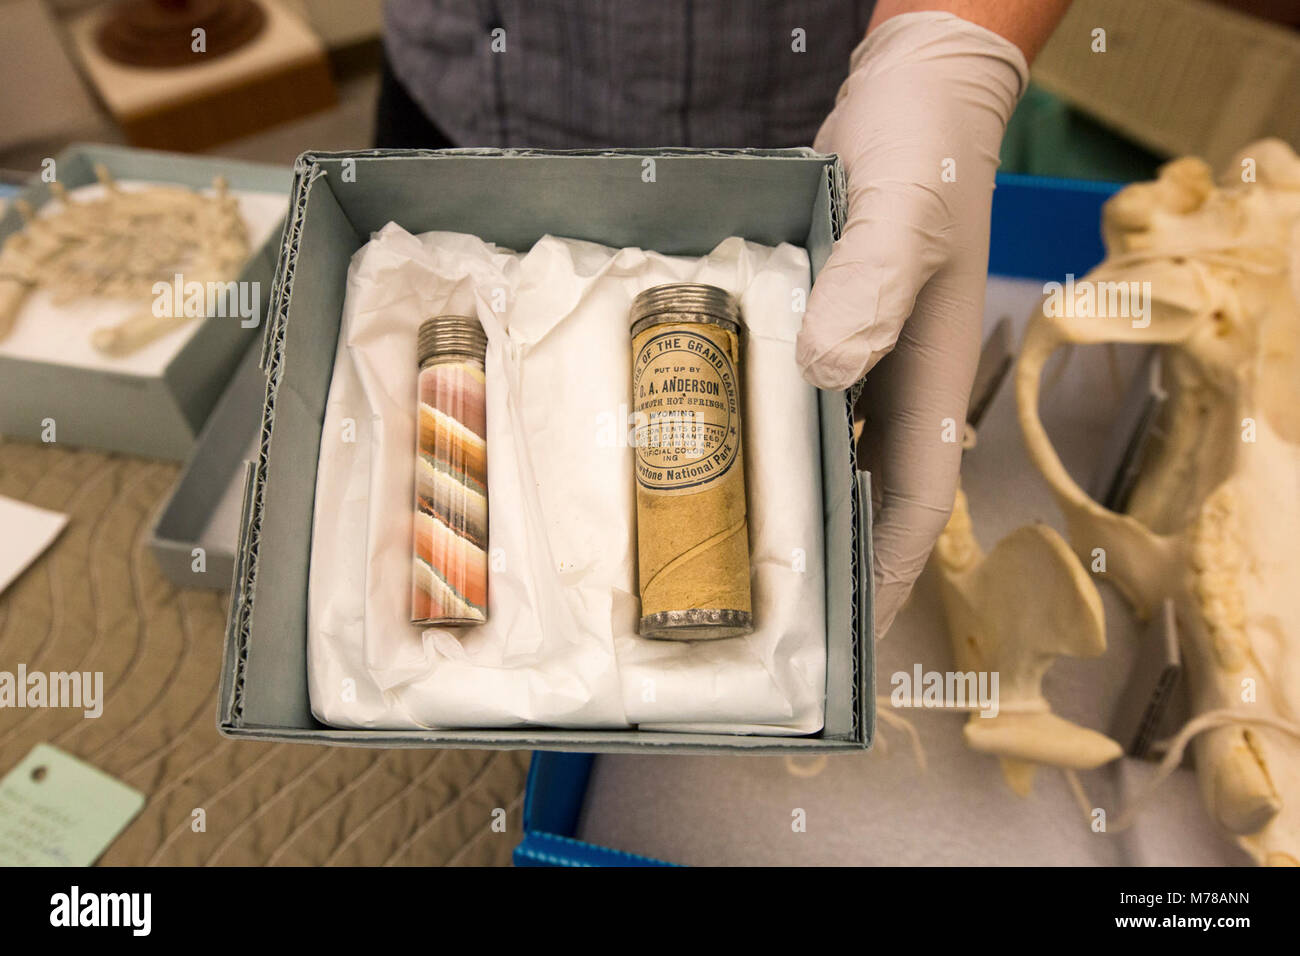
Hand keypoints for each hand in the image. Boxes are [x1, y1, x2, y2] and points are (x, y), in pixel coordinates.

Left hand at [795, 12, 1028, 636]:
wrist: (919, 90)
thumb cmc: (925, 153)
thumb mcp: (900, 216)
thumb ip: (868, 288)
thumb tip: (828, 370)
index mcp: (930, 379)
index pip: (919, 502)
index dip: (891, 572)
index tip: (852, 637)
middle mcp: (900, 383)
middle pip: (874, 498)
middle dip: (838, 561)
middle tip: (776, 615)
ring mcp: (866, 359)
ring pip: (836, 457)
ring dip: (801, 506)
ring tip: (742, 555)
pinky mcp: (831, 328)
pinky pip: (805, 407)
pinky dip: (776, 440)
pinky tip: (727, 457)